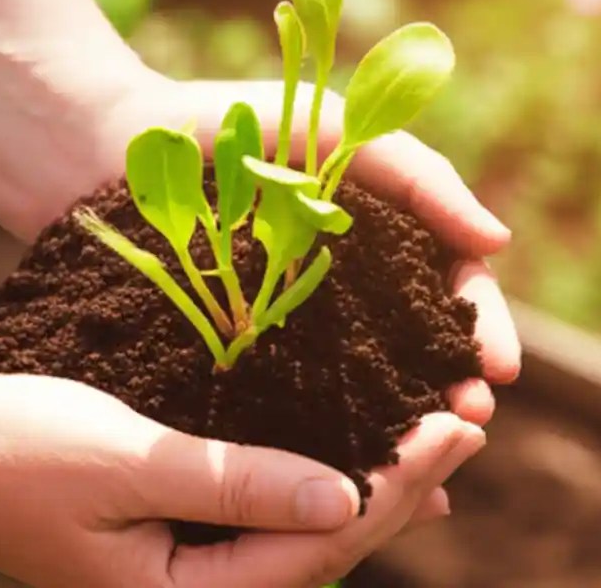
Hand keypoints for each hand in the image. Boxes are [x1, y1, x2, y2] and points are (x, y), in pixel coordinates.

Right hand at [0, 359, 484, 587]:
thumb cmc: (12, 450)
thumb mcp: (126, 461)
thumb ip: (234, 483)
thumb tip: (341, 496)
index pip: (319, 542)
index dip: (397, 484)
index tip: (454, 427)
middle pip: (324, 544)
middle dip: (403, 485)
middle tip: (469, 421)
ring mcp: (186, 566)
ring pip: (305, 532)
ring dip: (374, 483)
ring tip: (439, 440)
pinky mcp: (178, 532)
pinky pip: (269, 513)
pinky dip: (322, 481)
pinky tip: (363, 460)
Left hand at [87, 72, 522, 424]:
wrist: (100, 146)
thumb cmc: (226, 124)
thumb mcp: (334, 128)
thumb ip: (417, 175)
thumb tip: (499, 243)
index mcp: (379, 240)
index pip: (451, 289)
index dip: (482, 329)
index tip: (498, 371)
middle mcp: (344, 291)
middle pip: (418, 350)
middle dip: (452, 389)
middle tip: (469, 424)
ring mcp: (290, 328)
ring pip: (362, 387)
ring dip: (401, 426)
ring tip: (422, 465)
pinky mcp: (234, 359)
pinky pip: (288, 404)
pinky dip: (323, 440)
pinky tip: (345, 474)